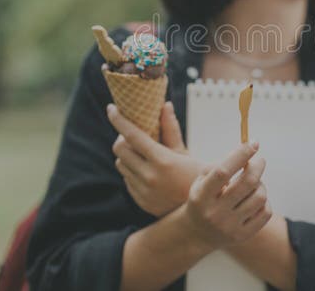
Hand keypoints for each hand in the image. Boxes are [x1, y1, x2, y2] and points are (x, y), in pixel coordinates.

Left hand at [108, 102, 200, 216]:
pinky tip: (146, 170)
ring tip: (141, 153)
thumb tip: (165, 106)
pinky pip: (127, 180)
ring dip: (127, 155)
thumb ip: (171, 129)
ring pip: (121, 165)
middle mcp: (149, 176)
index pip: (132, 135)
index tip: (111, 109)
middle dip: (121, 138)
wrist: (203, 208)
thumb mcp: (185, 152)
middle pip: (119, 150)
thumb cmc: (197, 176)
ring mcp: (143, 191)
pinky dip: (132, 171)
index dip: (118, 120)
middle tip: (131, 134)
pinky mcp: (140, 201)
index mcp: (162, 161)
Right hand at [184, 142, 271, 248]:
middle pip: (247, 183)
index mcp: (202, 196)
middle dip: (257, 166)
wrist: (196, 234)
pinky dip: (264, 201)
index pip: (223, 172)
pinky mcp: (242, 236)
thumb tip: (247, 153)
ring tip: (254, 184)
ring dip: (260, 184)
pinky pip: (265, 212)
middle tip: (259, 160)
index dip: (240, 155)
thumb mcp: (201, 180)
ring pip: (260, 197)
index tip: (253, 143)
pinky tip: (254, 199)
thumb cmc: (203, 198)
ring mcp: (229, 226)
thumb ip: (220, 165)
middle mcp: (215, 213)